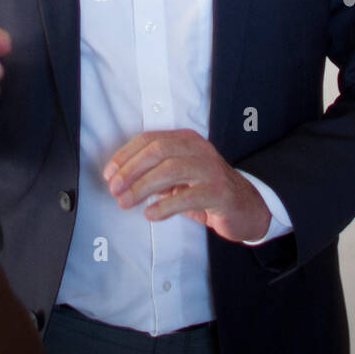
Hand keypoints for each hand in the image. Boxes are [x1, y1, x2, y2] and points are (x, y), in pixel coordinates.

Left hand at [102, 129, 269, 242]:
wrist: (245, 207)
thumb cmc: (206, 191)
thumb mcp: (179, 177)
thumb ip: (156, 174)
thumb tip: (122, 180)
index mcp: (186, 140)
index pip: (150, 139)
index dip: (126, 155)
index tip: (109, 173)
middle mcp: (198, 149)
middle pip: (158, 151)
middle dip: (131, 170)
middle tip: (114, 188)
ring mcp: (209, 169)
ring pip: (170, 170)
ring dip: (142, 187)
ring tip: (126, 202)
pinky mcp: (218, 192)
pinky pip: (187, 196)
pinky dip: (165, 206)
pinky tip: (150, 214)